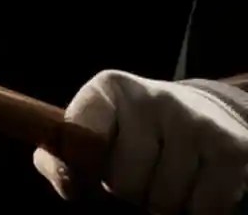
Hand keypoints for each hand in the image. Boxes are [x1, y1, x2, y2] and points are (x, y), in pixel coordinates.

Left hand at [33, 69, 247, 214]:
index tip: (86, 171)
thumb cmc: (133, 132)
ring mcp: (195, 121)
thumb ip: (61, 156)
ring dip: (161, 202)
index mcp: (110, 89)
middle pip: (124, 180)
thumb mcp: (93, 131)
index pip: (80, 134)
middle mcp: (153, 97)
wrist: (204, 114)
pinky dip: (195, 210)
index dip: (80, 164)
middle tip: (137, 175)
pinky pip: (203, 208)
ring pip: (163, 199)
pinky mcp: (231, 148)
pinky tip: (194, 186)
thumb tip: (68, 184)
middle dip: (127, 190)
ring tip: (165, 178)